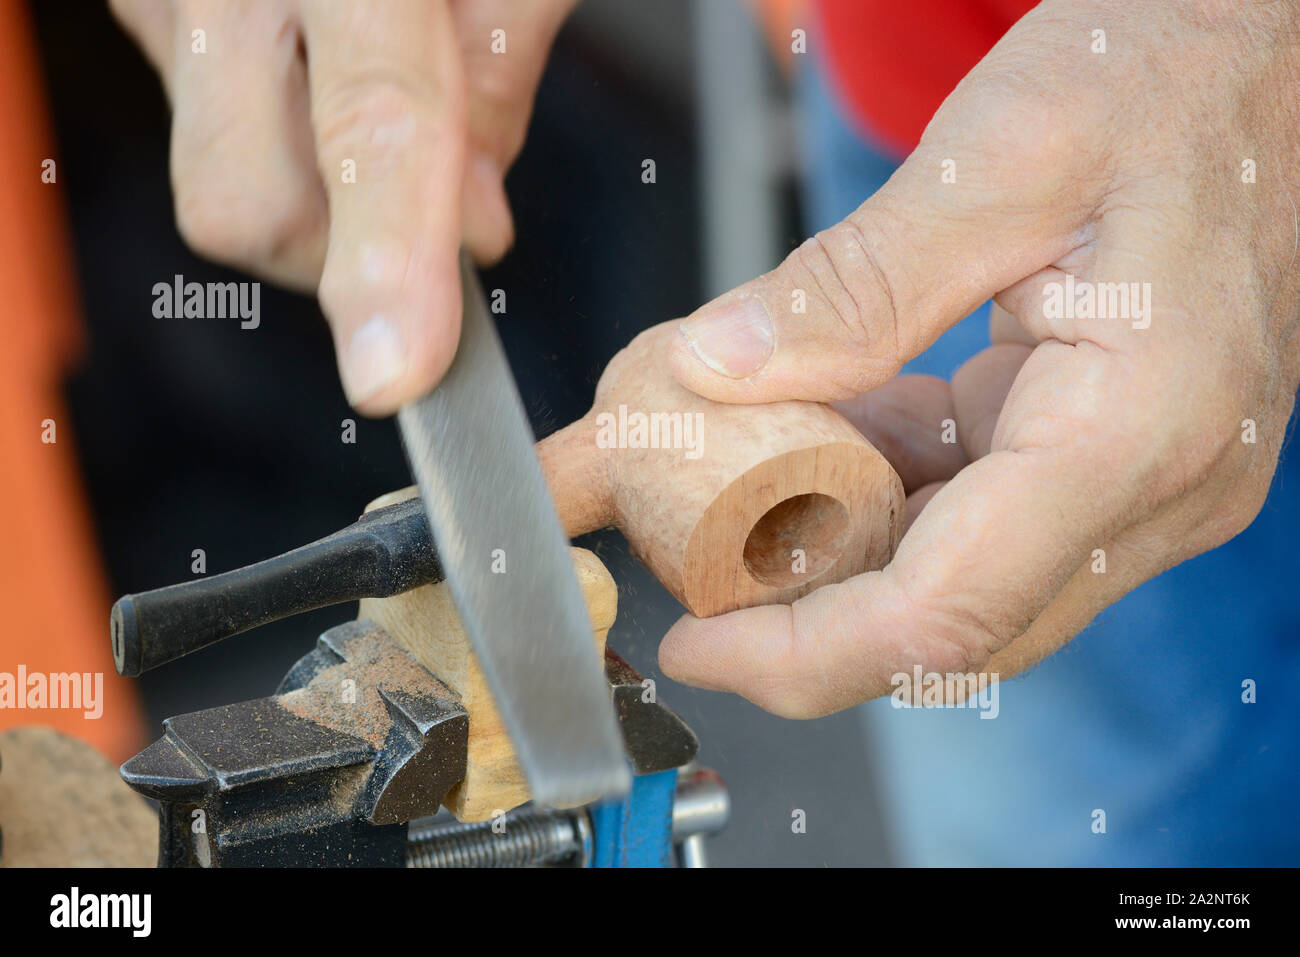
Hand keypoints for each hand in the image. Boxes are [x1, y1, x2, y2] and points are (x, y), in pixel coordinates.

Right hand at [110, 0, 575, 412]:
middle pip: (251, 202)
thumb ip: (501, 70)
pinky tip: (319, 75)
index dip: (388, 258)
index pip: (372, 118)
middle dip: (352, 257)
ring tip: (382, 111)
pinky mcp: (145, 4)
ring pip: (224, 187)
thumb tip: (475, 228)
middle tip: (438, 215)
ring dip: (324, 207)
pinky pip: (208, 125)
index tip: (397, 372)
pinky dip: (284, 144)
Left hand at [659, 0, 1299, 716]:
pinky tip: (830, 435)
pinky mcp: (1112, 460)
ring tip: (738, 489)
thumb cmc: (1164, 76)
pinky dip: (888, 498)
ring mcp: (1143, 484)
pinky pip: (980, 521)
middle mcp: (1160, 487)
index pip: (948, 612)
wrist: (1260, 57)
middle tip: (693, 583)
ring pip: (962, 585)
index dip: (803, 654)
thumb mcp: (996, 159)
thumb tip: (718, 371)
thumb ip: (853, 285)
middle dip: (805, 624)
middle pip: (955, 629)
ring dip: (840, 556)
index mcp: (1138, 427)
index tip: (696, 643)